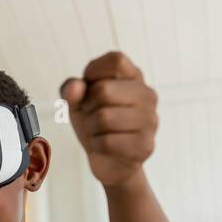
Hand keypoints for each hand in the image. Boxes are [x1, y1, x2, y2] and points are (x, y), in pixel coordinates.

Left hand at [60, 52, 158, 188]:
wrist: (110, 161)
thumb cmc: (96, 124)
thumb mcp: (78, 102)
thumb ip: (72, 90)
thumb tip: (75, 87)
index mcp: (134, 77)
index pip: (116, 60)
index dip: (94, 74)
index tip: (89, 89)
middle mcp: (147, 95)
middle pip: (104, 90)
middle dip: (88, 107)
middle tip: (93, 116)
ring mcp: (150, 120)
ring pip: (103, 118)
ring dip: (91, 129)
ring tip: (100, 132)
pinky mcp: (145, 146)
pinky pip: (107, 142)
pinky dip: (97, 145)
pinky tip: (105, 147)